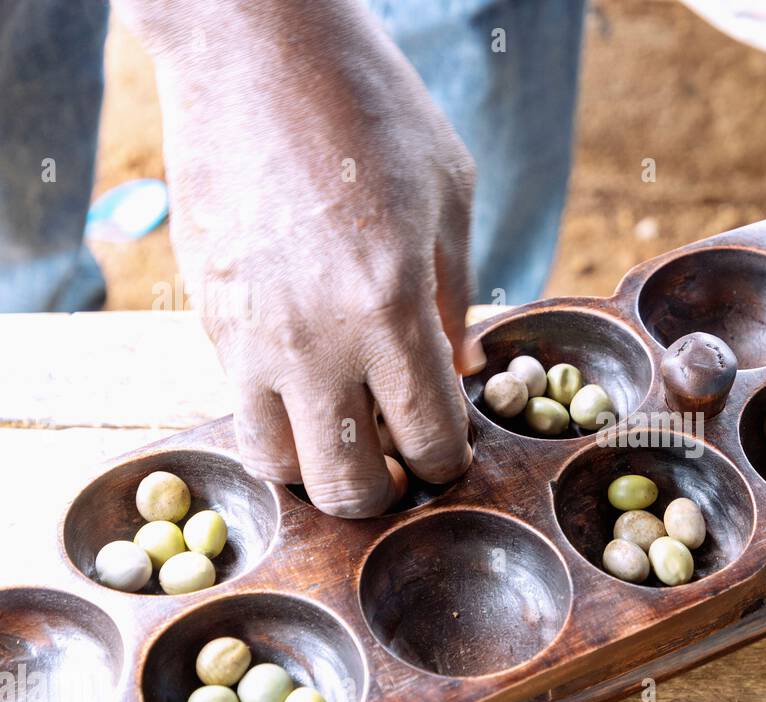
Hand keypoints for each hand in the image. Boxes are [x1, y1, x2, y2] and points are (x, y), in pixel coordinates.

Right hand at [128, 1, 480, 515]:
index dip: (450, 459)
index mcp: (390, 309)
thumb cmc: (370, 112)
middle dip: (387, 489)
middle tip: (401, 458)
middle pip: (348, 485)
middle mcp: (314, 341)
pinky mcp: (206, 317)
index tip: (450, 444)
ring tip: (348, 434)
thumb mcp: (450, 200)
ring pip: (278, 466)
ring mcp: (249, 336)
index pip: (429, 442)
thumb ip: (454, 303)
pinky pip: (240, 408)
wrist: (253, 50)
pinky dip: (278, 420)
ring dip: (319, 468)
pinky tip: (306, 385)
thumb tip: (460, 373)